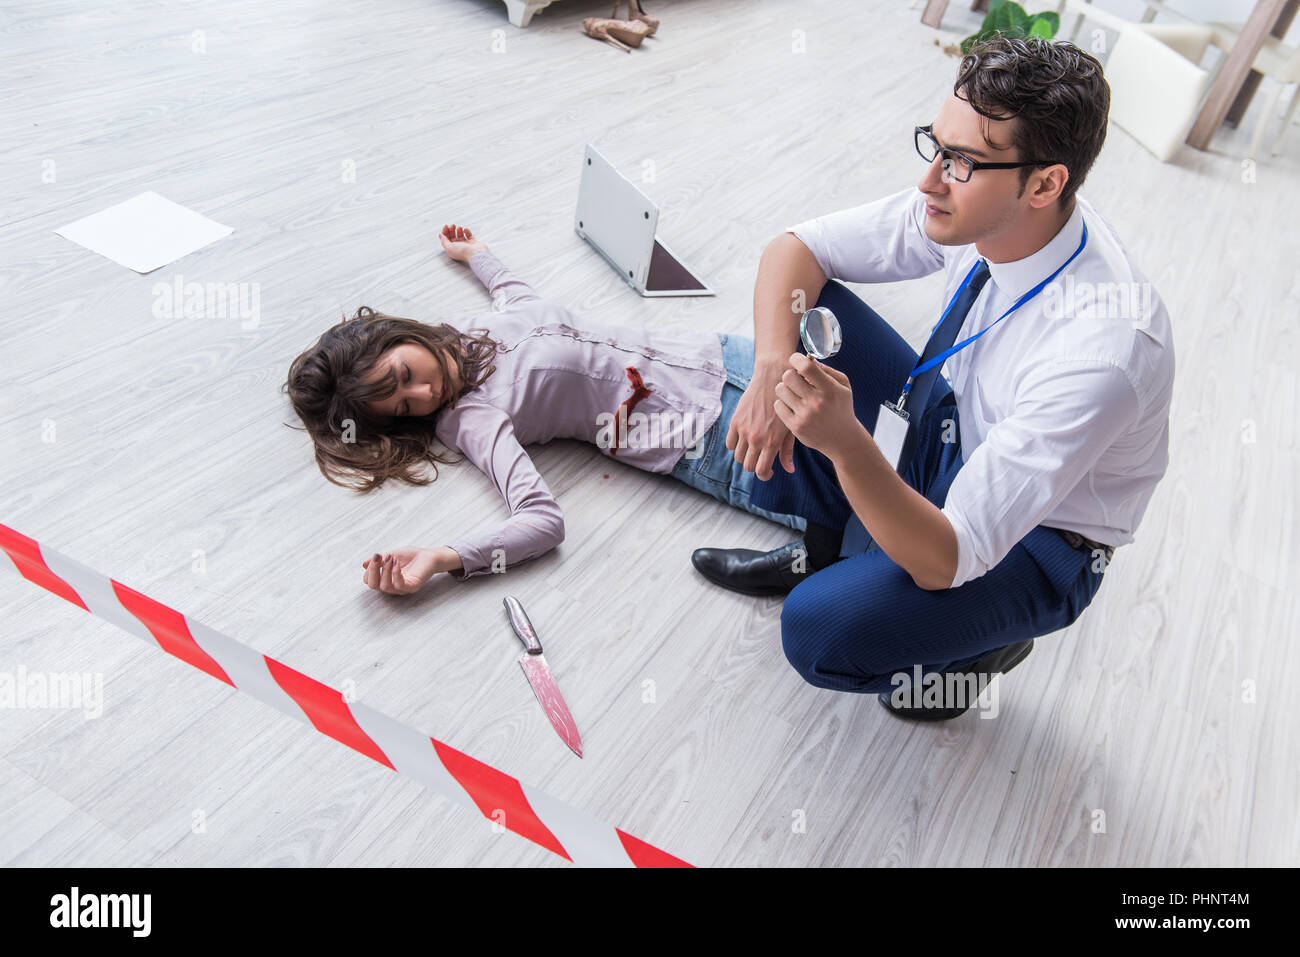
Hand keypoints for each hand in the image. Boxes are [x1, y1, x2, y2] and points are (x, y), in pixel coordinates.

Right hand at [361, 546, 439, 594]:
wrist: (429, 556)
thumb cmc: (410, 556)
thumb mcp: (390, 555)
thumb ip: (378, 561)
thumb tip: (363, 564)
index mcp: (385, 580)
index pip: (369, 580)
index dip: (369, 569)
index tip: (377, 556)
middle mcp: (392, 587)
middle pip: (374, 586)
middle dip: (373, 570)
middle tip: (378, 556)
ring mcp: (402, 589)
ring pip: (385, 586)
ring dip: (385, 570)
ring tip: (390, 558)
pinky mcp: (412, 587)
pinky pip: (400, 585)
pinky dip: (395, 573)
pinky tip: (396, 563)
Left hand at [439, 223, 488, 262]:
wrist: (476, 254)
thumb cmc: (464, 252)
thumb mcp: (450, 247)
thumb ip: (444, 241)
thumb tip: (440, 235)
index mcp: (451, 249)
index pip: (446, 239)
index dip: (445, 232)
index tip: (447, 226)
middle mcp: (458, 247)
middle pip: (452, 236)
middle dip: (451, 230)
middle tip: (453, 225)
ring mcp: (465, 244)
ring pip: (460, 235)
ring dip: (459, 230)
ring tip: (459, 228)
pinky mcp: (472, 242)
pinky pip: (468, 235)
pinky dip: (467, 231)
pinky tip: (465, 230)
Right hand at [726, 362, 796, 479]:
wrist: (774, 378)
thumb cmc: (788, 403)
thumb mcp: (791, 427)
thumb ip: (787, 450)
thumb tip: (789, 470)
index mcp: (772, 442)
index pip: (761, 471)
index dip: (764, 476)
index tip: (769, 472)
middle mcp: (756, 438)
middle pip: (748, 466)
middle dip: (755, 467)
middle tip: (761, 461)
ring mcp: (744, 430)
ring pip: (738, 456)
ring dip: (745, 456)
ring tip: (754, 450)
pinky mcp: (735, 421)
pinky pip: (729, 443)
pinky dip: (735, 445)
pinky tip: (744, 440)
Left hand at [772, 353, 858, 460]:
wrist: (843, 439)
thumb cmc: (841, 408)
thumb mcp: (843, 386)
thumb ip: (827, 370)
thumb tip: (808, 359)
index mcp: (829, 389)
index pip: (806, 367)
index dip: (796, 359)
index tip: (796, 360)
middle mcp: (816, 402)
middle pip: (788, 376)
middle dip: (790, 374)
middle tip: (795, 379)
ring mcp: (805, 415)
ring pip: (780, 390)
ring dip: (785, 388)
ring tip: (794, 393)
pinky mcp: (795, 426)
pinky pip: (778, 406)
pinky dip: (783, 403)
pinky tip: (792, 405)